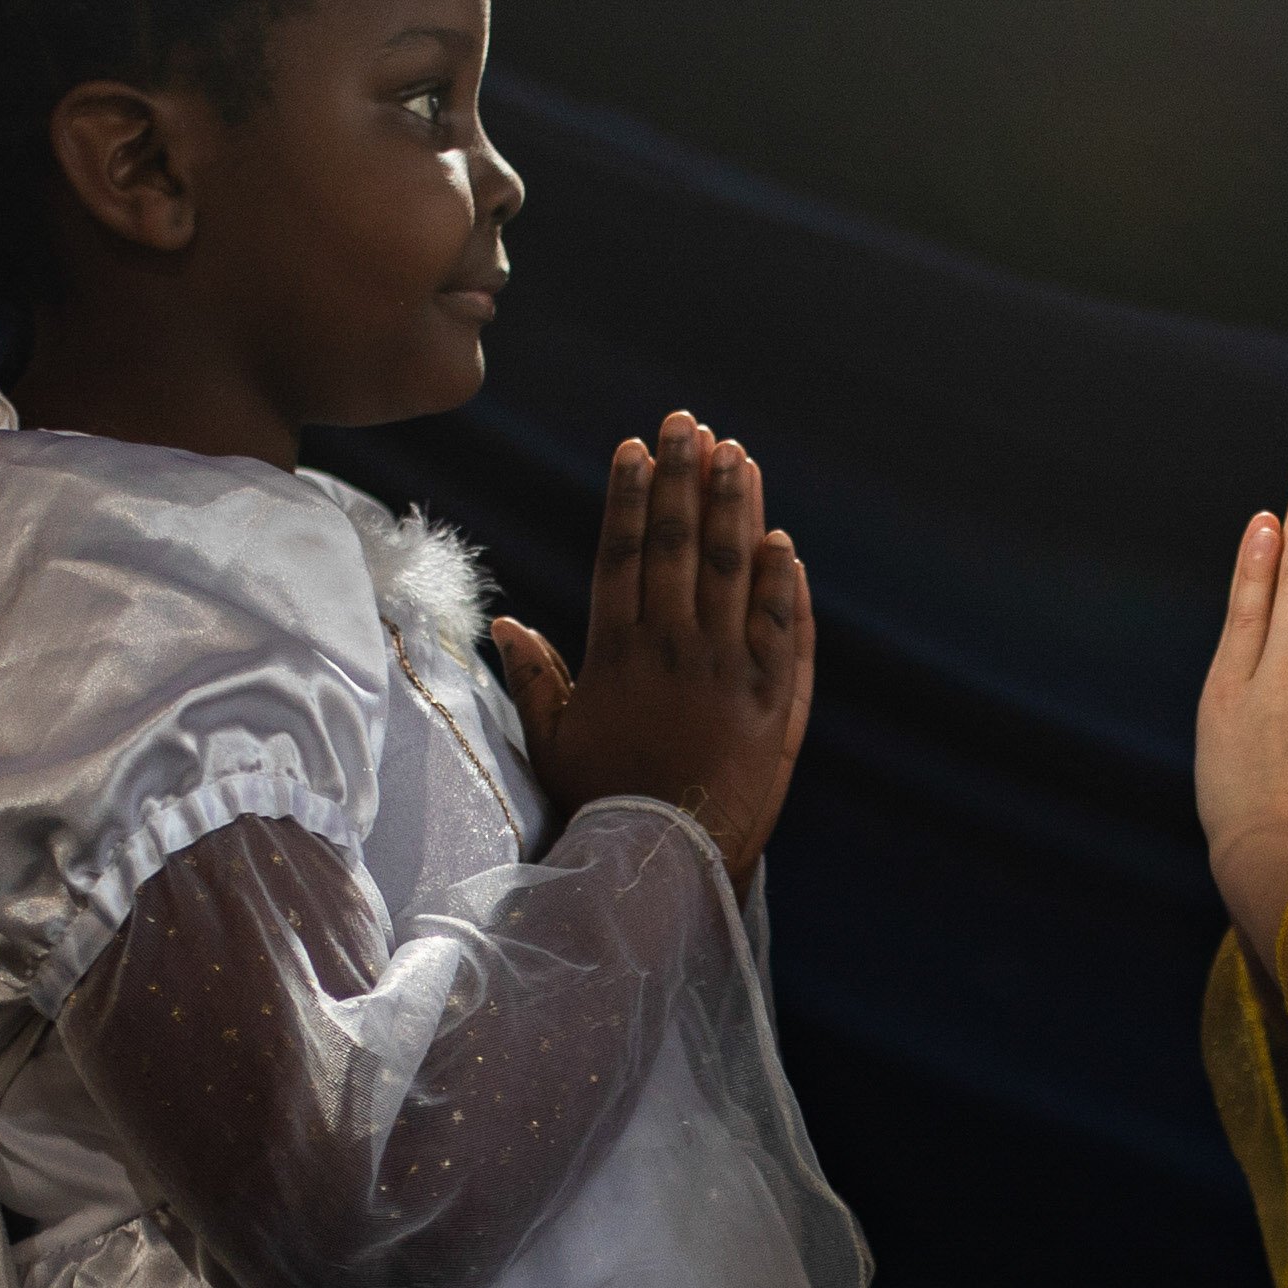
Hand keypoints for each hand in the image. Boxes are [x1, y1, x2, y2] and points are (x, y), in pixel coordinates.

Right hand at [491, 412, 816, 883]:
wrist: (668, 862)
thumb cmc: (604, 803)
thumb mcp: (555, 741)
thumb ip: (535, 677)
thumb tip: (504, 621)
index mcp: (619, 654)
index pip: (624, 553)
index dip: (631, 496)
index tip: (636, 449)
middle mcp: (675, 650)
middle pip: (679, 545)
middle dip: (684, 477)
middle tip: (688, 424)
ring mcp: (729, 671)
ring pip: (733, 572)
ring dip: (736, 508)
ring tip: (736, 455)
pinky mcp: (772, 700)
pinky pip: (781, 628)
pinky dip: (782, 584)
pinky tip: (781, 544)